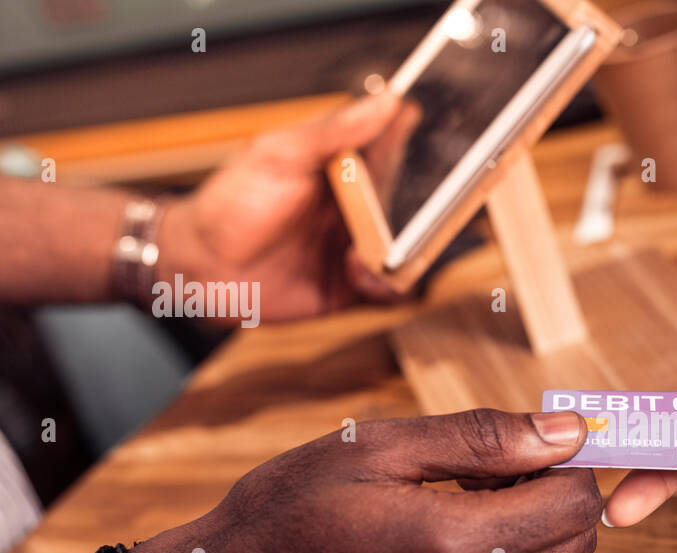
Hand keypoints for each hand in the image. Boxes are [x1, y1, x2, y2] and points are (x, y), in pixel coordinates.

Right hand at [130, 409, 601, 552]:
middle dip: (554, 508)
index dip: (564, 469)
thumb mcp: (375, 448)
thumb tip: (571, 432)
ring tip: (477, 532)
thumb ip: (483, 437)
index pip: (573, 505)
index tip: (528, 457)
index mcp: (448, 544)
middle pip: (574, 552)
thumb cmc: (290, 514)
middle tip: (498, 487)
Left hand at [156, 92, 419, 321]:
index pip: (394, 148)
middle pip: (413, 204)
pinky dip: (385, 284)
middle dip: (426, 211)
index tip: (434, 143)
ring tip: (372, 252)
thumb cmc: (231, 203)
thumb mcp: (281, 155)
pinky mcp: (351, 287)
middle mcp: (357, 207)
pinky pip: (389, 289)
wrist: (202, 268)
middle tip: (421, 215)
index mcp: (343, 168)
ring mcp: (357, 246)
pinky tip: (357, 272)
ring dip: (402, 252)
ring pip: (409, 250)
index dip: (417, 142)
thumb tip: (386, 100)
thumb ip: (335, 130)